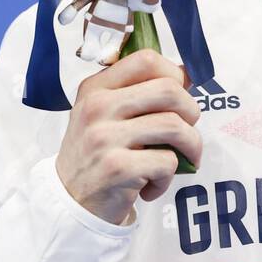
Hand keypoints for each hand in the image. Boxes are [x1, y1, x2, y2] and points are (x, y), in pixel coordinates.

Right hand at [55, 48, 202, 225]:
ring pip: (175, 126)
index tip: (180, 95)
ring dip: (191, 146)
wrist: (70, 201)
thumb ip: (138, 93)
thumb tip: (186, 74)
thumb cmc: (97, 155)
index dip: (175, 75)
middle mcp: (97, 107)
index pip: (147, 59)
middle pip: (169, 90)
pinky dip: (169, 178)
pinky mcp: (117, 167)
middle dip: (191, 112)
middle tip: (186, 131)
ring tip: (182, 159)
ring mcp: (105, 137)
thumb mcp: (104, 115)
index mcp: (96, 88)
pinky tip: (152, 184)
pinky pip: (168, 162)